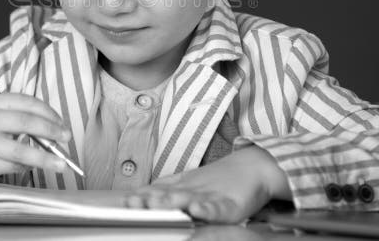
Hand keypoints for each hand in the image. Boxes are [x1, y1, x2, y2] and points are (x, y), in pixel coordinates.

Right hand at [0, 93, 71, 183]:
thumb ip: (20, 118)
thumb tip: (54, 130)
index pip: (27, 102)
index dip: (49, 113)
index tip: (61, 124)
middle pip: (26, 122)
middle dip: (51, 131)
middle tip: (66, 138)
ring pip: (21, 149)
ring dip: (45, 158)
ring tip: (60, 163)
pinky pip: (12, 165)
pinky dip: (26, 167)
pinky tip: (30, 166)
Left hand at [125, 145, 291, 222]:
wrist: (254, 168)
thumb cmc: (220, 180)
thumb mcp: (189, 182)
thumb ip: (165, 189)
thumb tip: (137, 195)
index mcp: (183, 186)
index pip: (158, 191)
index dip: (142, 196)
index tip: (125, 200)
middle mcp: (193, 190)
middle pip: (169, 194)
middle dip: (151, 200)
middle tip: (134, 204)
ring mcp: (211, 196)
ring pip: (189, 199)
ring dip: (172, 202)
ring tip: (156, 205)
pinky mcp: (230, 205)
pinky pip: (217, 208)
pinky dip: (207, 209)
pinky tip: (197, 210)